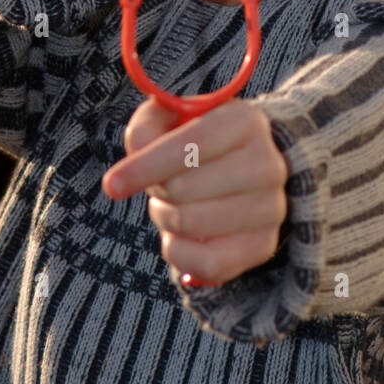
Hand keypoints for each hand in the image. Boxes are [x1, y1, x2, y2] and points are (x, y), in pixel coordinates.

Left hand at [101, 96, 288, 286]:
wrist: (243, 169)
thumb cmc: (196, 141)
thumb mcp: (170, 119)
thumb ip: (146, 127)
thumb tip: (137, 150)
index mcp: (245, 121)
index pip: (192, 145)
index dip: (147, 166)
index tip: (111, 185)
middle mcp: (267, 163)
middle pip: (183, 189)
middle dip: (157, 189)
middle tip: (162, 184)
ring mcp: (271, 207)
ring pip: (190, 225)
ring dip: (165, 217)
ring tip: (175, 204)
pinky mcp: (263, 245)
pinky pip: (207, 264)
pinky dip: (178, 252)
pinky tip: (180, 235)